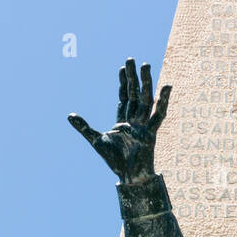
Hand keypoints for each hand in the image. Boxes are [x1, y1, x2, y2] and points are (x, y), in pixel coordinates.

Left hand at [69, 58, 170, 184]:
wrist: (129, 177)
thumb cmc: (115, 161)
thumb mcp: (96, 140)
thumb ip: (84, 127)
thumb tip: (69, 115)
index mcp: (122, 121)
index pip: (124, 97)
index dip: (123, 82)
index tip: (123, 68)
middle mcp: (134, 120)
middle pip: (135, 94)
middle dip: (133, 77)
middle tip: (133, 59)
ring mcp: (143, 125)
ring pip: (146, 99)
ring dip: (146, 82)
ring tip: (146, 65)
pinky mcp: (151, 132)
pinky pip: (158, 115)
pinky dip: (164, 101)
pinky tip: (167, 87)